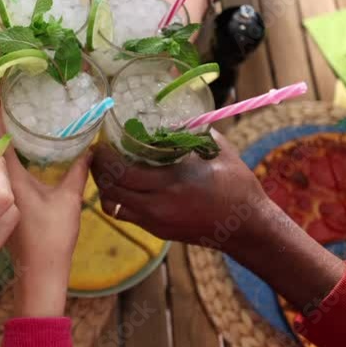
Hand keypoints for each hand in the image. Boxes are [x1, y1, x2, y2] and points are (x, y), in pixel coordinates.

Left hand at [4, 147, 91, 316]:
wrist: (41, 273)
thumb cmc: (53, 237)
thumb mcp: (69, 200)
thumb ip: (79, 172)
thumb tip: (90, 148)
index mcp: (11, 181)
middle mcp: (0, 187)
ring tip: (3, 120)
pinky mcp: (3, 208)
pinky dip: (3, 161)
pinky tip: (12, 155)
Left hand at [93, 133, 345, 308]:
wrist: (247, 226)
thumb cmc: (236, 185)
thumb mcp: (216, 150)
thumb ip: (191, 131)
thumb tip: (170, 115)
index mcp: (172, 183)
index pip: (122, 173)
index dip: (105, 158)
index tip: (101, 141)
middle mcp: (159, 206)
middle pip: (111, 190)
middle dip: (99, 170)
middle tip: (98, 152)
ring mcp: (156, 222)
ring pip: (113, 207)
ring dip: (106, 187)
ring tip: (107, 169)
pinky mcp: (158, 232)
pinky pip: (126, 215)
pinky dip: (119, 200)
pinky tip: (125, 185)